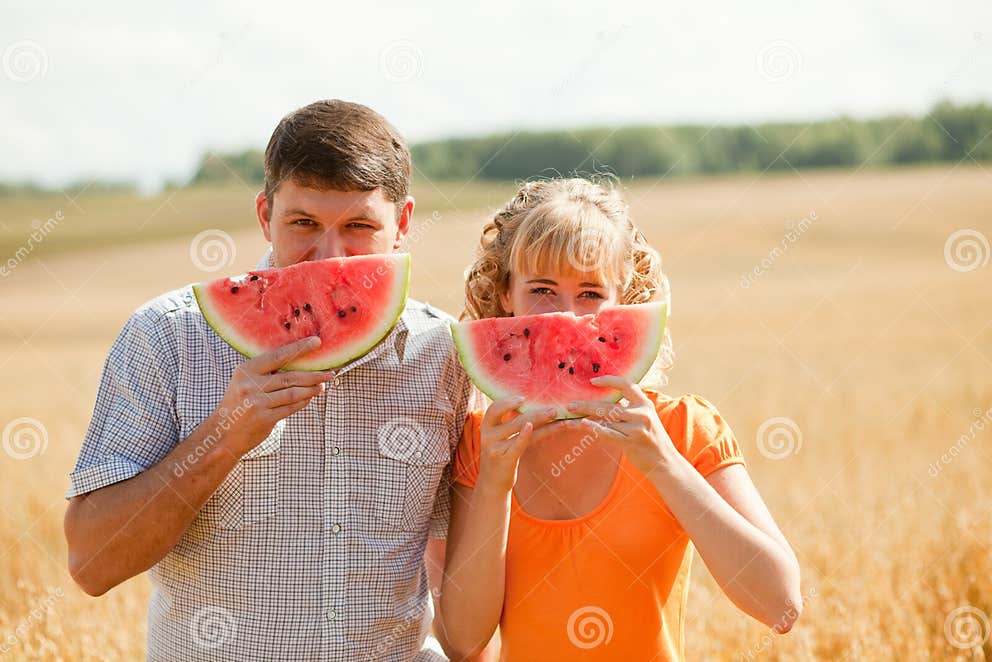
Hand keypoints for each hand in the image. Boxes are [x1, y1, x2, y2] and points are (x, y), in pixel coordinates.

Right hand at [215, 337, 334, 456]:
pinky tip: (309, 397)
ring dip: (311, 389)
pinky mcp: (264, 419)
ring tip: (322, 386)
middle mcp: (250, 385)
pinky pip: (290, 408)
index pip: (278, 356)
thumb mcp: (244, 382)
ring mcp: (257, 403)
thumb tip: (299, 361)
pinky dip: (303, 402)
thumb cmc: (239, 403)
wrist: (223, 432)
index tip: (317, 342)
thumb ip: (266, 372)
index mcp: (246, 370)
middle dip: (313, 375)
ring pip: (293, 393)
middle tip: (329, 372)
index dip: (299, 348)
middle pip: (290, 377)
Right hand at [476, 396, 557, 491]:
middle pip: (514, 419)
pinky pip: (518, 444)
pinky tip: (532, 427)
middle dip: (535, 412)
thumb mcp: (501, 438)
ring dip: (541, 421)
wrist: (492, 483)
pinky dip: (525, 435)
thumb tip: (533, 405)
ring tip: (555, 415)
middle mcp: (488, 436)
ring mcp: (495, 448)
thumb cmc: (501, 455)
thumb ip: (511, 423)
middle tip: (552, 408)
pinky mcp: (505, 459)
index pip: (494, 408)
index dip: (507, 402)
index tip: (523, 398)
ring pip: (521, 429)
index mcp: (487, 427)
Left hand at [563, 375, 674, 474]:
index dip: (609, 381)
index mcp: (645, 404)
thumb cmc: (652, 440)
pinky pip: (608, 433)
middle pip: (609, 405)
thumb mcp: (646, 419)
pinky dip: (594, 428)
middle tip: (570, 404)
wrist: (665, 462)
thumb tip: (606, 402)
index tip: (592, 381)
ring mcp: (637, 428)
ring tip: (569, 417)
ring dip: (584, 417)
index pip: (626, 385)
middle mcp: (642, 413)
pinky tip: (583, 424)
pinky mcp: (631, 442)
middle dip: (587, 404)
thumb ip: (631, 409)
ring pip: (605, 418)